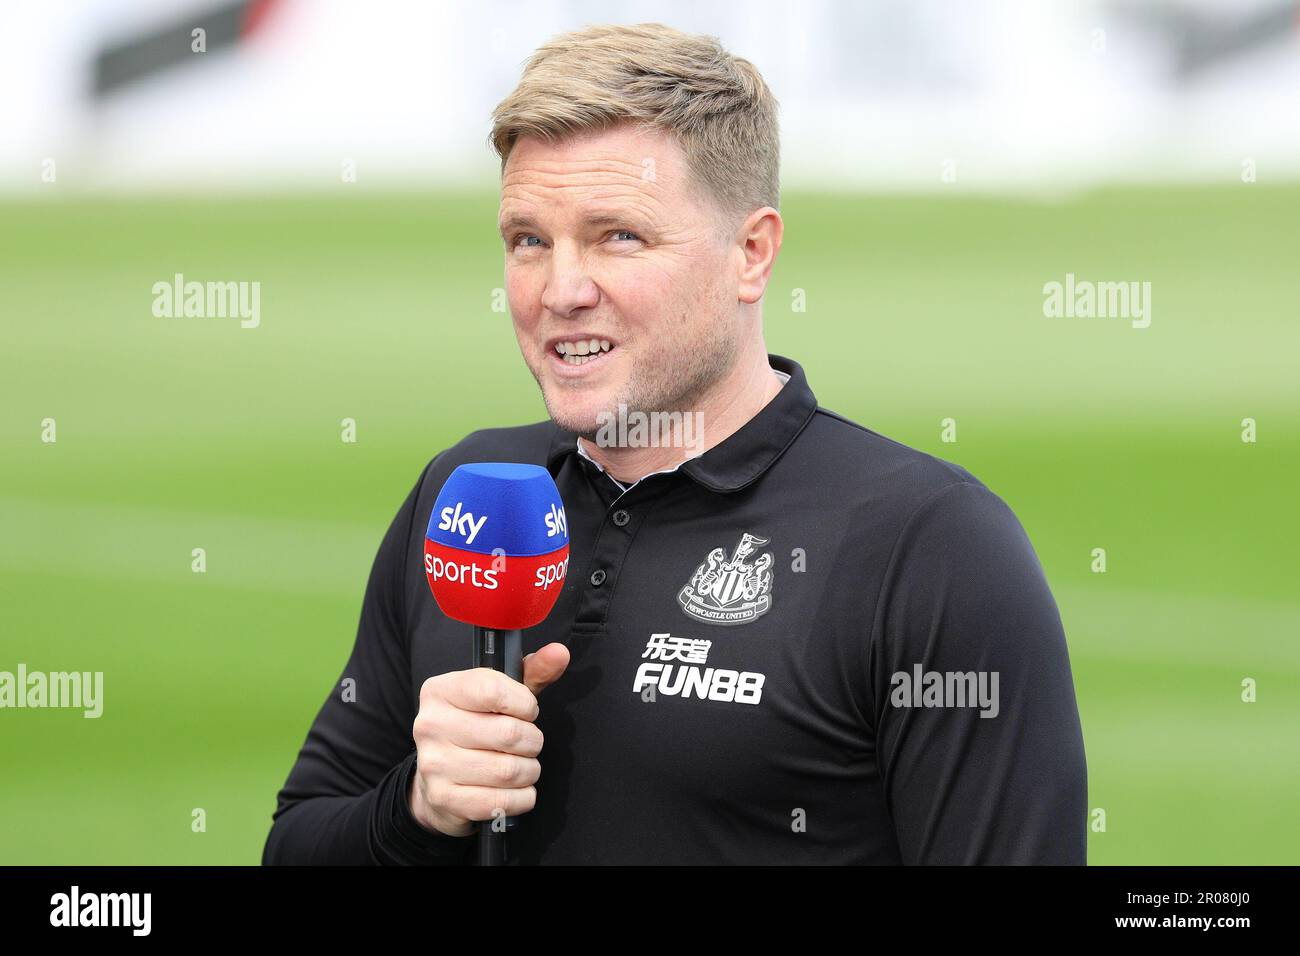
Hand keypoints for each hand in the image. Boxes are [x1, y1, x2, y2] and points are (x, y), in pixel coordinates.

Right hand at [408, 642, 569, 836]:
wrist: (438, 779)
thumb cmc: (476, 727)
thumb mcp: (500, 694)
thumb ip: (532, 672)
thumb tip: (559, 653)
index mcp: (441, 690)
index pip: (494, 690)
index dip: (524, 704)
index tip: (527, 711)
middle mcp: (430, 724)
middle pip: (508, 733)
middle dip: (533, 741)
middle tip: (529, 743)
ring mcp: (433, 764)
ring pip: (508, 770)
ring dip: (529, 770)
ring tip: (524, 765)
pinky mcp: (443, 798)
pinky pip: (501, 801)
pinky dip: (521, 797)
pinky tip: (517, 789)